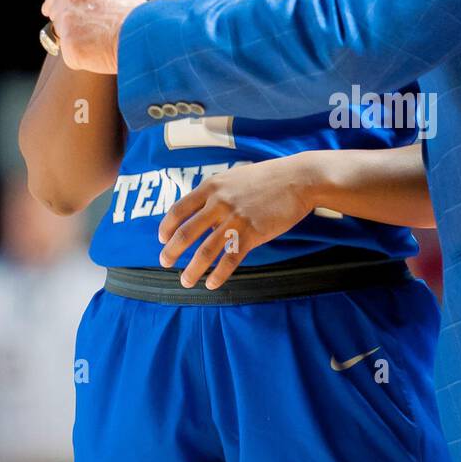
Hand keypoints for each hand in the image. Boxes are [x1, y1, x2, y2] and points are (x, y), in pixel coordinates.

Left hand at [41, 0, 144, 72]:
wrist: (146, 33)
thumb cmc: (140, 17)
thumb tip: (88, 10)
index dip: (59, 6)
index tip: (54, 13)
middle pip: (57, 16)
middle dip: (68, 27)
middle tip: (90, 37)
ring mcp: (67, 20)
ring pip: (63, 38)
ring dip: (78, 44)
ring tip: (103, 45)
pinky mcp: (68, 45)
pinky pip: (72, 58)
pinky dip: (85, 61)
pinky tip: (103, 55)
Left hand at [158, 154, 315, 288]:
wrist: (298, 179)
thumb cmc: (268, 178)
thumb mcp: (234, 177)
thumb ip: (216, 193)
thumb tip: (201, 211)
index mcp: (211, 187)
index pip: (179, 209)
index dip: (167, 227)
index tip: (162, 238)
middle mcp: (219, 203)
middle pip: (186, 232)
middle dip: (171, 251)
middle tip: (165, 263)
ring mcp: (235, 219)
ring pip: (205, 251)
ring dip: (192, 270)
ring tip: (185, 281)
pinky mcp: (252, 234)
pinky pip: (229, 259)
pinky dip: (218, 275)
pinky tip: (211, 284)